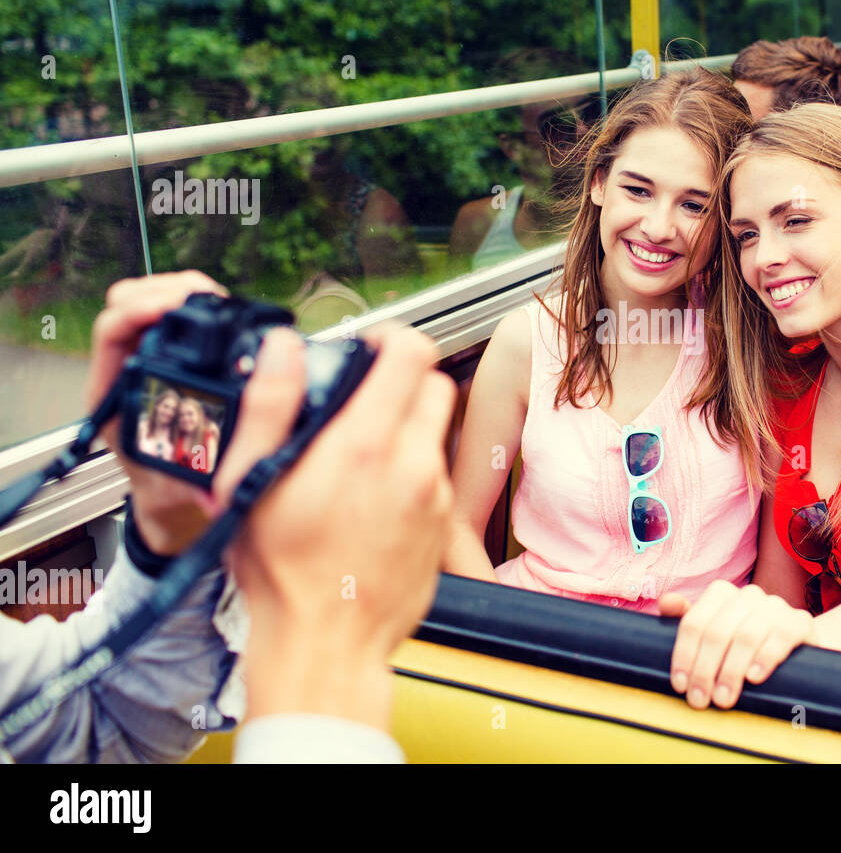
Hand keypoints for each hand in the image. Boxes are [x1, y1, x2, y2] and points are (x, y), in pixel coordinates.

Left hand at [86, 271, 229, 554]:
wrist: (170, 494)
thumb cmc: (168, 486)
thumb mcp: (181, 480)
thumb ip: (196, 474)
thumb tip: (218, 477)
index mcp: (114, 393)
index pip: (112, 332)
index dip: (140, 311)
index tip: (173, 307)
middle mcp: (126, 368)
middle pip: (126, 302)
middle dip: (164, 289)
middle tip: (203, 294)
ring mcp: (147, 356)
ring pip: (150, 300)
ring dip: (180, 290)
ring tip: (213, 297)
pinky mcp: (171, 353)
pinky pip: (175, 313)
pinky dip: (195, 301)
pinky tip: (218, 308)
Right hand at [217, 324, 456, 727]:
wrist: (326, 648)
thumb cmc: (283, 575)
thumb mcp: (251, 480)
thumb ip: (269, 404)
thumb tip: (282, 349)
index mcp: (366, 444)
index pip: (412, 352)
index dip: (391, 338)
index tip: (367, 348)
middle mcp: (413, 464)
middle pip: (434, 385)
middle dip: (401, 381)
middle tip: (361, 400)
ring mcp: (435, 497)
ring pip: (437, 432)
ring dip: (407, 427)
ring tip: (361, 453)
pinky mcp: (443, 526)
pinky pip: (437, 477)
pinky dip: (413, 471)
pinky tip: (373, 497)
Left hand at [661, 581, 815, 710]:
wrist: (794, 646)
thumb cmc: (744, 642)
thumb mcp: (714, 631)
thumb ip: (688, 620)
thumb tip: (666, 603)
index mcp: (721, 594)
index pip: (694, 622)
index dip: (684, 656)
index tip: (680, 686)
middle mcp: (748, 595)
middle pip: (717, 632)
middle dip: (705, 670)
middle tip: (700, 700)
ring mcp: (776, 606)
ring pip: (746, 635)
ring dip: (731, 671)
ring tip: (724, 698)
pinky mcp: (800, 622)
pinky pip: (781, 636)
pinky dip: (765, 658)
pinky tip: (754, 678)